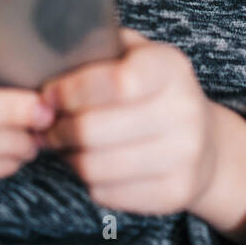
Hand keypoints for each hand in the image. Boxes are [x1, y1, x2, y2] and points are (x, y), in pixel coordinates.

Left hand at [37, 28, 221, 214]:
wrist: (203, 140)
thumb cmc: (150, 91)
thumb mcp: (133, 55)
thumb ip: (95, 51)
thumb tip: (42, 70)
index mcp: (169, 67)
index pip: (116, 81)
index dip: (72, 91)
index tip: (49, 94)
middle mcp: (184, 109)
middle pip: (93, 129)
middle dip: (58, 128)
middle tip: (47, 125)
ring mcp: (185, 154)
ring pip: (94, 167)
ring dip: (68, 156)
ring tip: (64, 145)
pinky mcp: (176, 192)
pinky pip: (105, 193)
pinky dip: (87, 181)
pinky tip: (91, 164)